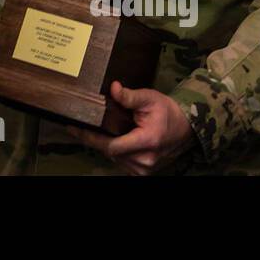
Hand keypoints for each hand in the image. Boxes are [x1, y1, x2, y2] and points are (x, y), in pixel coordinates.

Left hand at [63, 81, 194, 175]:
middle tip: (79, 126)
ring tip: (95, 130)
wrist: (186, 128)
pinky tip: (111, 139)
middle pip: (110, 152)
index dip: (90, 138)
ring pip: (115, 158)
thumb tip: (113, 88)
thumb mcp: (149, 98)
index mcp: (146, 141)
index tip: (74, 128)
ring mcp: (145, 168)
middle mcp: (145, 159)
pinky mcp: (144, 172)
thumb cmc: (166, 111)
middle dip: (94, 139)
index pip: (112, 145)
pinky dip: (115, 152)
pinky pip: (122, 162)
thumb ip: (130, 96)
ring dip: (105, 145)